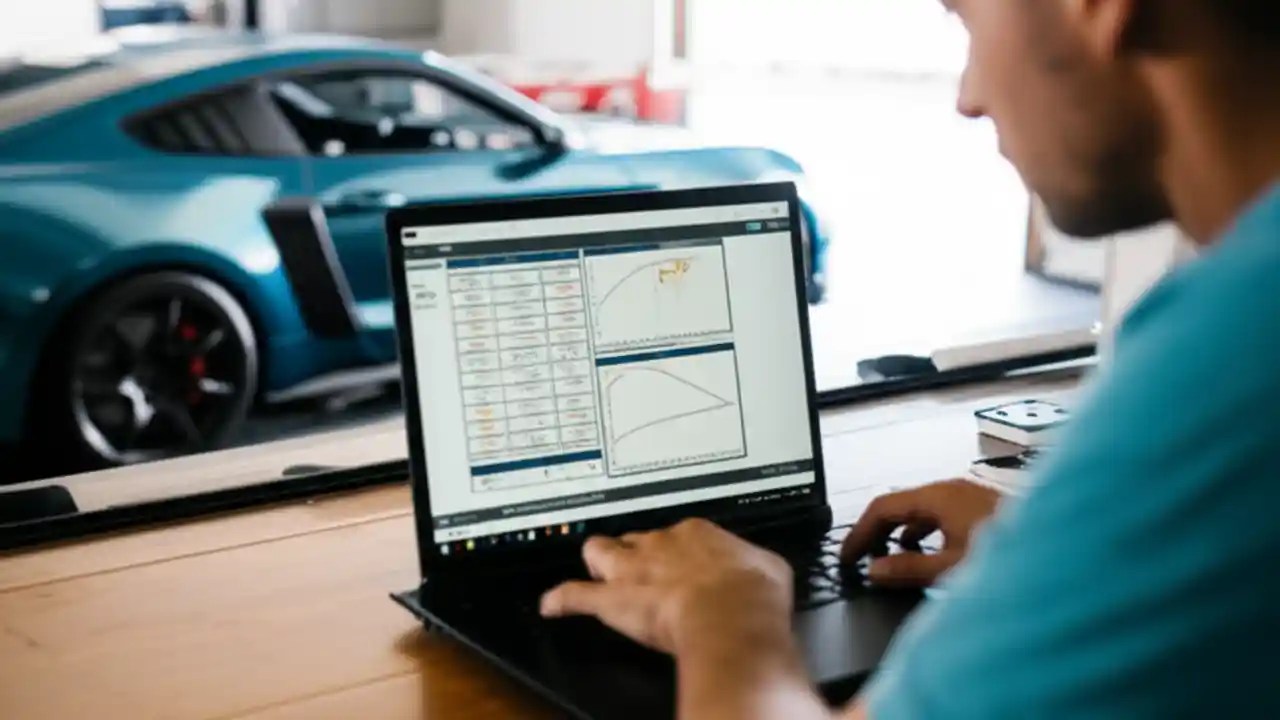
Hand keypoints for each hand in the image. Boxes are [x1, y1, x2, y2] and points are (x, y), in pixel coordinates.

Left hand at [540, 518, 793, 654]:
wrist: (732, 616)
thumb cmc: (753, 593)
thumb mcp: (768, 567)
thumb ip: (755, 564)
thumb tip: (762, 570)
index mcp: (696, 534)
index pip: (678, 534)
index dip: (678, 549)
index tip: (685, 560)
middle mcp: (659, 545)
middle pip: (636, 539)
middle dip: (635, 551)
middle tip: (639, 565)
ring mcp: (632, 571)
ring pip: (600, 553)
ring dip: (596, 560)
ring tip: (594, 568)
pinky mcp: (613, 601)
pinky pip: (575, 596)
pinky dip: (561, 601)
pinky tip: (551, 604)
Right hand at [841, 480, 1000, 587]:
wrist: (1067, 551)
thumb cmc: (1013, 554)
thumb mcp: (951, 569)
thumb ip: (908, 570)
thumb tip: (875, 570)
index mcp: (939, 496)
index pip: (882, 507)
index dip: (859, 533)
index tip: (846, 555)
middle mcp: (952, 489)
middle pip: (899, 505)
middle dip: (876, 532)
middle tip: (860, 559)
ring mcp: (969, 497)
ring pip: (920, 509)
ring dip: (899, 533)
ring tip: (889, 560)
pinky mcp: (982, 509)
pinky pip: (939, 515)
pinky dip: (922, 532)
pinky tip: (926, 553)